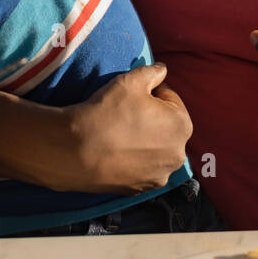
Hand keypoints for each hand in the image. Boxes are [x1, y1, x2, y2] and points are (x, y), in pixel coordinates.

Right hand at [72, 63, 192, 194]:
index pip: (170, 100)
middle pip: (165, 127)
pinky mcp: (141, 189)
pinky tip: (116, 151)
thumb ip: (153, 72)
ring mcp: (160, 175)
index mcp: (182, 126)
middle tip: (125, 113)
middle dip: (151, 118)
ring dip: (143, 140)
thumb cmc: (107, 112)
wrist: (75, 151)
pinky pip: (141, 168)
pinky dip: (133, 159)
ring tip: (119, 132)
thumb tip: (162, 70)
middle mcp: (178, 154)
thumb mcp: (131, 80)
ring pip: (154, 149)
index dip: (151, 93)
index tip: (133, 96)